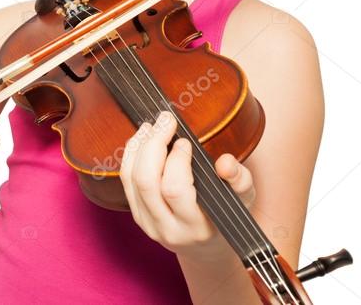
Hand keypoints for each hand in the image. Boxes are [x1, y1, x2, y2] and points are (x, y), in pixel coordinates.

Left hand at [119, 111, 255, 260]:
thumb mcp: (242, 200)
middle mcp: (168, 228)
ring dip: (138, 147)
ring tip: (150, 126)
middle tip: (164, 121)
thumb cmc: (225, 217)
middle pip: (147, 182)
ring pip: (132, 179)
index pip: (175, 189)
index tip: (185, 140)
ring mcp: (148, 224)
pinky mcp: (137, 215)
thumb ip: (240, 180)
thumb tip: (225, 163)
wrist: (205, 247)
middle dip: (153, 145)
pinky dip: (130, 156)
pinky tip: (141, 140)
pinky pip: (126, 182)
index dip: (176, 159)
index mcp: (196, 227)